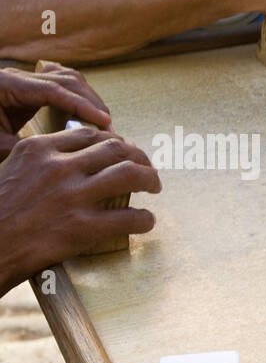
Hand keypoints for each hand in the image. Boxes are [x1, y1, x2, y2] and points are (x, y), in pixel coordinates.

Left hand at [0, 62, 111, 159]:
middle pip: (67, 80)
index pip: (54, 90)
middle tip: (109, 128)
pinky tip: (86, 112)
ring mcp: (26, 81)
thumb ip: (23, 150)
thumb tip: (58, 157)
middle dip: (92, 102)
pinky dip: (78, 96)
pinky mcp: (31, 89)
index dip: (82, 105)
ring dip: (88, 98)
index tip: (104, 121)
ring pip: (68, 79)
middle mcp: (19, 78)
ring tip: (101, 121)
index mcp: (8, 85)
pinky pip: (61, 84)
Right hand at [0, 128, 159, 292]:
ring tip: (154, 186)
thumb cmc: (1, 210)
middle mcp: (59, 167)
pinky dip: (145, 219)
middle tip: (146, 168)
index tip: (123, 151)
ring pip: (129, 174)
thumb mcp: (14, 169)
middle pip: (116, 149)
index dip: (114, 142)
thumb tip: (75, 155)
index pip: (90, 135)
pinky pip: (130, 217)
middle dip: (139, 156)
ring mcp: (73, 196)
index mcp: (39, 150)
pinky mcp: (83, 227)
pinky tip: (145, 221)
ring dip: (150, 179)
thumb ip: (43, 158)